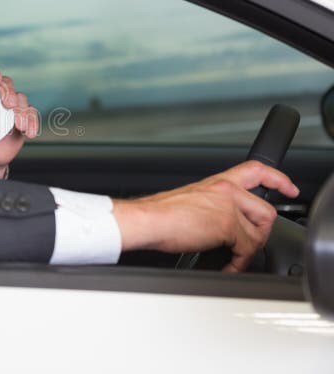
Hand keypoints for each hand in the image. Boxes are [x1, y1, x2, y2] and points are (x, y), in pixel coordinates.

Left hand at [0, 66, 38, 178]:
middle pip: (6, 84)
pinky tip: (29, 133)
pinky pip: (32, 115)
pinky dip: (32, 122)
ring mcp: (11, 109)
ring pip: (21, 99)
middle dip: (9, 91)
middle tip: (8, 105)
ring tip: (18, 126)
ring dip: (22, 109)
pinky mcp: (23, 119)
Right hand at [112, 160, 299, 271]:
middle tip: (251, 242)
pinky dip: (239, 262)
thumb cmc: (159, 213)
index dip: (278, 179)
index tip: (288, 188)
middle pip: (266, 209)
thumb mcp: (190, 201)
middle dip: (262, 231)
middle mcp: (225, 189)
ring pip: (258, 231)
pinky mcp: (227, 225)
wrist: (147, 220)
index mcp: (216, 182)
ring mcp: (227, 206)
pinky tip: (228, 265)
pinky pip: (246, 249)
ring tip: (234, 257)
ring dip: (249, 249)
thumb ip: (210, 207)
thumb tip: (216, 225)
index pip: (256, 170)